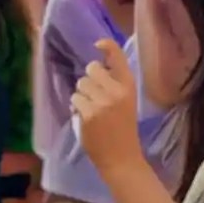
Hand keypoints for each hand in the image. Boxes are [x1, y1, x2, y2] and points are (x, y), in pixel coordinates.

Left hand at [72, 39, 142, 175]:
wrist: (121, 158)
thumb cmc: (123, 129)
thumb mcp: (126, 102)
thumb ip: (115, 84)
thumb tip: (95, 68)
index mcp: (129, 86)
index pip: (118, 58)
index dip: (107, 46)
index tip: (97, 44)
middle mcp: (116, 91)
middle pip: (92, 68)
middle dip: (89, 79)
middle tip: (94, 94)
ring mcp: (102, 102)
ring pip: (80, 84)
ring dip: (81, 94)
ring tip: (90, 109)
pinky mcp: (88, 113)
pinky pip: (74, 99)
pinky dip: (76, 107)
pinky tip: (85, 118)